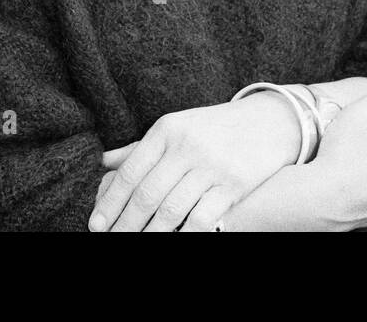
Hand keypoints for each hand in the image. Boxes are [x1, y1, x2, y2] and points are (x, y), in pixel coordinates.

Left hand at [89, 93, 301, 231]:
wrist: (271, 121)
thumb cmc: (215, 128)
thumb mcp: (177, 126)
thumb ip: (141, 147)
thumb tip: (105, 162)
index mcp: (167, 129)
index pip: (130, 172)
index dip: (110, 203)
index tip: (95, 226)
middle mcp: (186, 146)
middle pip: (147, 195)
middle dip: (125, 225)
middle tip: (111, 241)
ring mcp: (212, 166)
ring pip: (171, 211)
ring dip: (151, 235)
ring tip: (137, 245)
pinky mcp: (235, 185)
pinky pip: (202, 219)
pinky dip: (185, 235)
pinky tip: (175, 240)